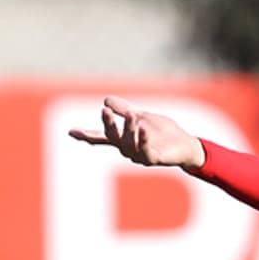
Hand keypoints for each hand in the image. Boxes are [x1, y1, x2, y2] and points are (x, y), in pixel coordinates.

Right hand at [68, 95, 205, 168]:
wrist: (187, 144)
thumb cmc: (164, 132)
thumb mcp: (143, 117)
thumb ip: (125, 110)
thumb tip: (105, 100)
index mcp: (124, 139)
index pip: (102, 137)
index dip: (87, 135)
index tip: (71, 132)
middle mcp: (129, 149)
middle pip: (113, 138)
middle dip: (108, 125)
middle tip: (105, 111)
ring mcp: (140, 156)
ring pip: (128, 145)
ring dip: (128, 130)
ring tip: (132, 116)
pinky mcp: (155, 159)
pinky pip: (145, 152)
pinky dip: (143, 141)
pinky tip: (143, 129)